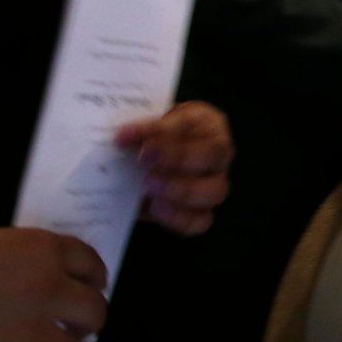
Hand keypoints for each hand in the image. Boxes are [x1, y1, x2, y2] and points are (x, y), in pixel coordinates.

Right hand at [0, 228, 107, 341]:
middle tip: (76, 324)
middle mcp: (46, 288)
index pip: (88, 260)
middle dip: (87, 320)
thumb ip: (18, 258)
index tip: (93, 284)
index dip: (94, 275)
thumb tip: (42, 277)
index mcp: (39, 249)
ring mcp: (27, 331)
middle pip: (94, 310)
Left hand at [114, 100, 232, 234]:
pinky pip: (202, 220)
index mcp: (206, 122)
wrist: (144, 164)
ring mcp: (215, 183)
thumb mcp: (143, 128)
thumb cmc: (148, 138)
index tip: (124, 135)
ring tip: (148, 186)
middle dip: (178, 156)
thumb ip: (137, 131)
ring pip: (215, 190)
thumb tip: (122, 138)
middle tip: (142, 159)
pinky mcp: (202, 211)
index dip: (159, 129)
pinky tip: (155, 208)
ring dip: (182, 189)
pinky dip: (179, 216)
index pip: (191, 122)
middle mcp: (218, 152)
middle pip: (214, 154)